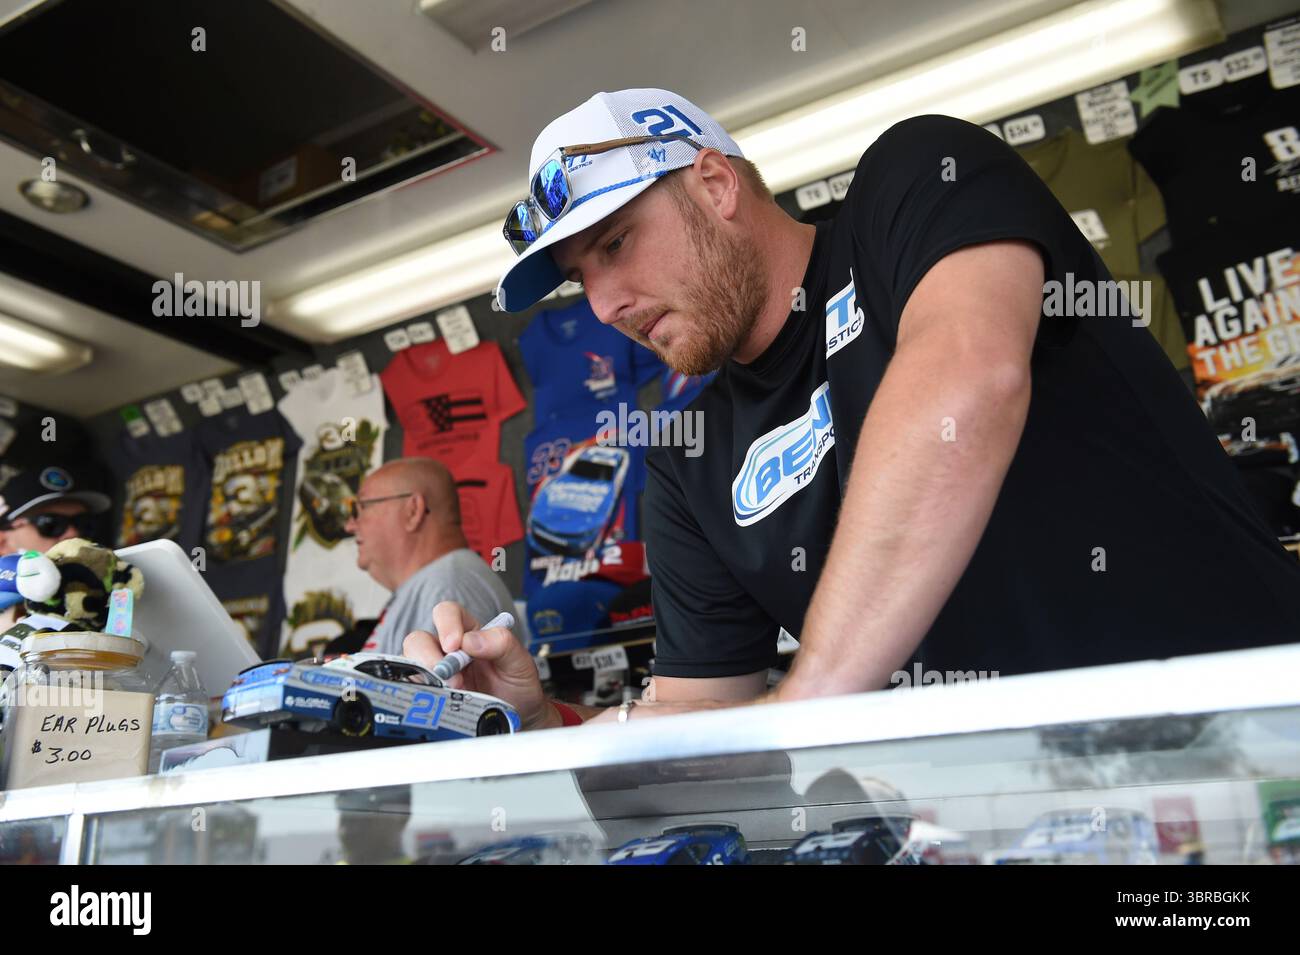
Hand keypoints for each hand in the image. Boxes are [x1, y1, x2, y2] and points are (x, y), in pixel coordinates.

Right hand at [403, 601, 551, 730]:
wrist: (521, 717)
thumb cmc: (518, 686)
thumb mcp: (520, 662)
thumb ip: (503, 644)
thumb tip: (471, 640)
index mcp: (470, 633)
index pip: (448, 613)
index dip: (446, 624)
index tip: (454, 644)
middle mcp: (449, 651)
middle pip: (419, 639)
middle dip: (429, 656)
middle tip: (451, 677)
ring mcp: (438, 674)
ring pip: (411, 664)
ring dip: (427, 677)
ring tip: (452, 692)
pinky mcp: (431, 696)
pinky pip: (413, 690)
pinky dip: (422, 695)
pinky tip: (441, 702)